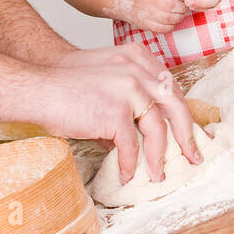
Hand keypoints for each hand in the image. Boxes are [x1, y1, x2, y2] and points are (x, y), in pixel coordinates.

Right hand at [31, 58, 201, 184]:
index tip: (192, 132)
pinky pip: (131, 145)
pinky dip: (129, 163)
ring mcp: (129, 89)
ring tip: (157, 174)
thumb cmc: (66, 86)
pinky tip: (125, 173)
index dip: (184, 112)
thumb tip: (138, 137)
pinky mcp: (116, 111)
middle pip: (176, 105)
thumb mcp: (106, 82)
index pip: (171, 87)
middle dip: (187, 134)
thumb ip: (127, 102)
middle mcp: (138, 70)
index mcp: (138, 58)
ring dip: (158, 157)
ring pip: (158, 129)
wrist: (40, 87)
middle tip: (194, 155)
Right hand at [110, 0, 189, 34]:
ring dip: (178, 17)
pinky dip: (170, 26)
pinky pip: (161, 29)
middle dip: (183, 8)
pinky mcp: (143, 24)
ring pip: (169, 18)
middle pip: (173, 6)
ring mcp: (145, 13)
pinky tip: (171, 22)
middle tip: (184, 7)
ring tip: (179, 14)